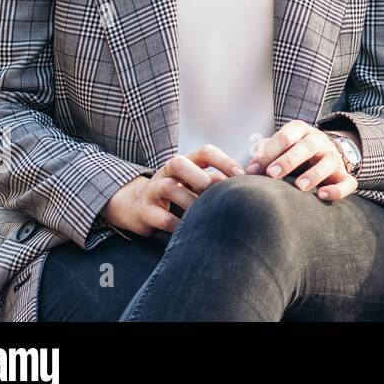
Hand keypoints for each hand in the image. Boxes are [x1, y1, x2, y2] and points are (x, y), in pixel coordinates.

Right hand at [103, 144, 243, 236]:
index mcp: (185, 162)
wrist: (137, 208)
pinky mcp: (144, 212)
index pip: (204, 152)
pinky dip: (176, 224)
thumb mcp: (195, 184)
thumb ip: (217, 182)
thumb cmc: (178, 195)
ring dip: (189, 201)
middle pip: (179, 162)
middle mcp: (167, 173)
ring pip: (169, 188)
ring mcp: (153, 191)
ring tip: (203, 214)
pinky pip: (159, 217)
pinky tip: (189, 231)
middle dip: (199, 177)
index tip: (241, 175)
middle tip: (214, 192)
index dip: (223, 161)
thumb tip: (247, 186)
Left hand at [247, 119, 358, 201]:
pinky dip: (337, 189)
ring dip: (314, 174)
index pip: (286, 136)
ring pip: (330, 161)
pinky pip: (348, 182)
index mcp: (301, 131)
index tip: (253, 170)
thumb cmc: (291, 154)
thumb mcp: (278, 148)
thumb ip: (264, 154)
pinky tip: (322, 195)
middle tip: (272, 174)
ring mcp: (334, 157)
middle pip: (308, 145)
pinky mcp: (344, 175)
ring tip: (299, 187)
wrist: (320, 155)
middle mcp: (319, 141)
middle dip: (289, 160)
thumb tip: (249, 169)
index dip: (269, 152)